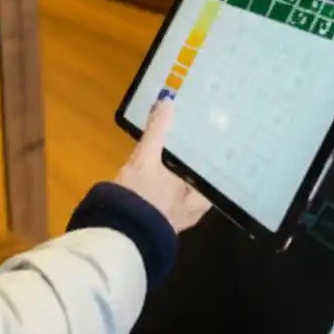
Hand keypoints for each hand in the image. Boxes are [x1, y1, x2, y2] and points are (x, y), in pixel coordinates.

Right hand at [115, 98, 211, 232]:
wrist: (114, 231)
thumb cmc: (139, 196)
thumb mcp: (146, 158)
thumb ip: (157, 131)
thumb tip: (167, 101)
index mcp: (201, 199)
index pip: (218, 174)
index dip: (218, 155)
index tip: (219, 136)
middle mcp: (194, 210)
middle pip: (201, 177)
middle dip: (198, 158)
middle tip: (199, 132)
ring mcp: (176, 215)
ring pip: (186, 186)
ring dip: (183, 168)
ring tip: (183, 142)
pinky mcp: (159, 216)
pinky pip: (171, 192)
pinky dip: (170, 177)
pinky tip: (164, 163)